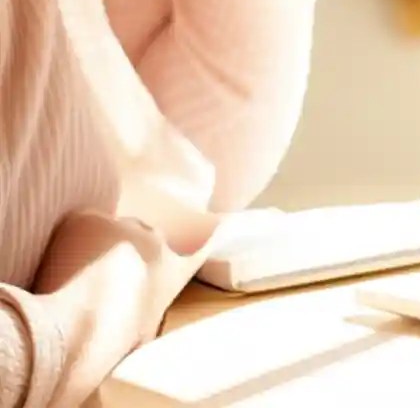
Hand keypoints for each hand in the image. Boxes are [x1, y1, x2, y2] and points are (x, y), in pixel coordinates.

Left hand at [32, 210, 220, 404]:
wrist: (82, 324)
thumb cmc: (117, 338)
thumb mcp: (147, 331)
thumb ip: (151, 311)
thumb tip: (143, 315)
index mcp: (172, 270)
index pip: (203, 248)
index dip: (214, 234)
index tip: (222, 225)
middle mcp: (155, 241)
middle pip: (146, 234)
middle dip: (131, 246)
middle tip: (109, 269)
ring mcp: (123, 226)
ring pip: (111, 226)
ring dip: (101, 241)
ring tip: (80, 266)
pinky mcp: (90, 218)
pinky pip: (82, 221)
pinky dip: (73, 235)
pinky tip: (62, 257)